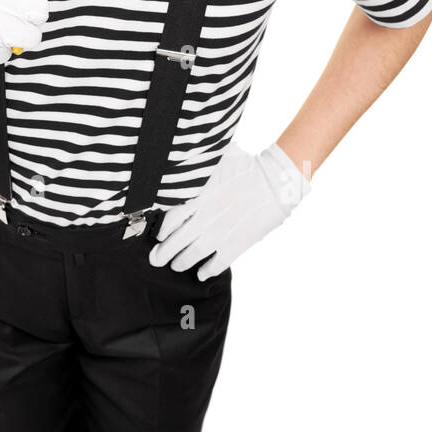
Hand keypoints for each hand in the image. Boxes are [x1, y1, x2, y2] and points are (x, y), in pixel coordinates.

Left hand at [149, 140, 311, 280]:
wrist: (276, 181)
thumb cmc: (247, 165)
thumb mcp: (218, 159)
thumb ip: (198, 165)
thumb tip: (180, 157)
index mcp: (199, 196)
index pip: (171, 217)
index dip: (162, 229)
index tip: (158, 235)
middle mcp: (206, 216)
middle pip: (177, 240)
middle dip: (164, 253)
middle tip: (156, 259)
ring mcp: (221, 232)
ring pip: (194, 254)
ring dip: (182, 262)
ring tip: (176, 266)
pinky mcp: (238, 243)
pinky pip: (218, 263)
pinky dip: (208, 271)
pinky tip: (201, 275)